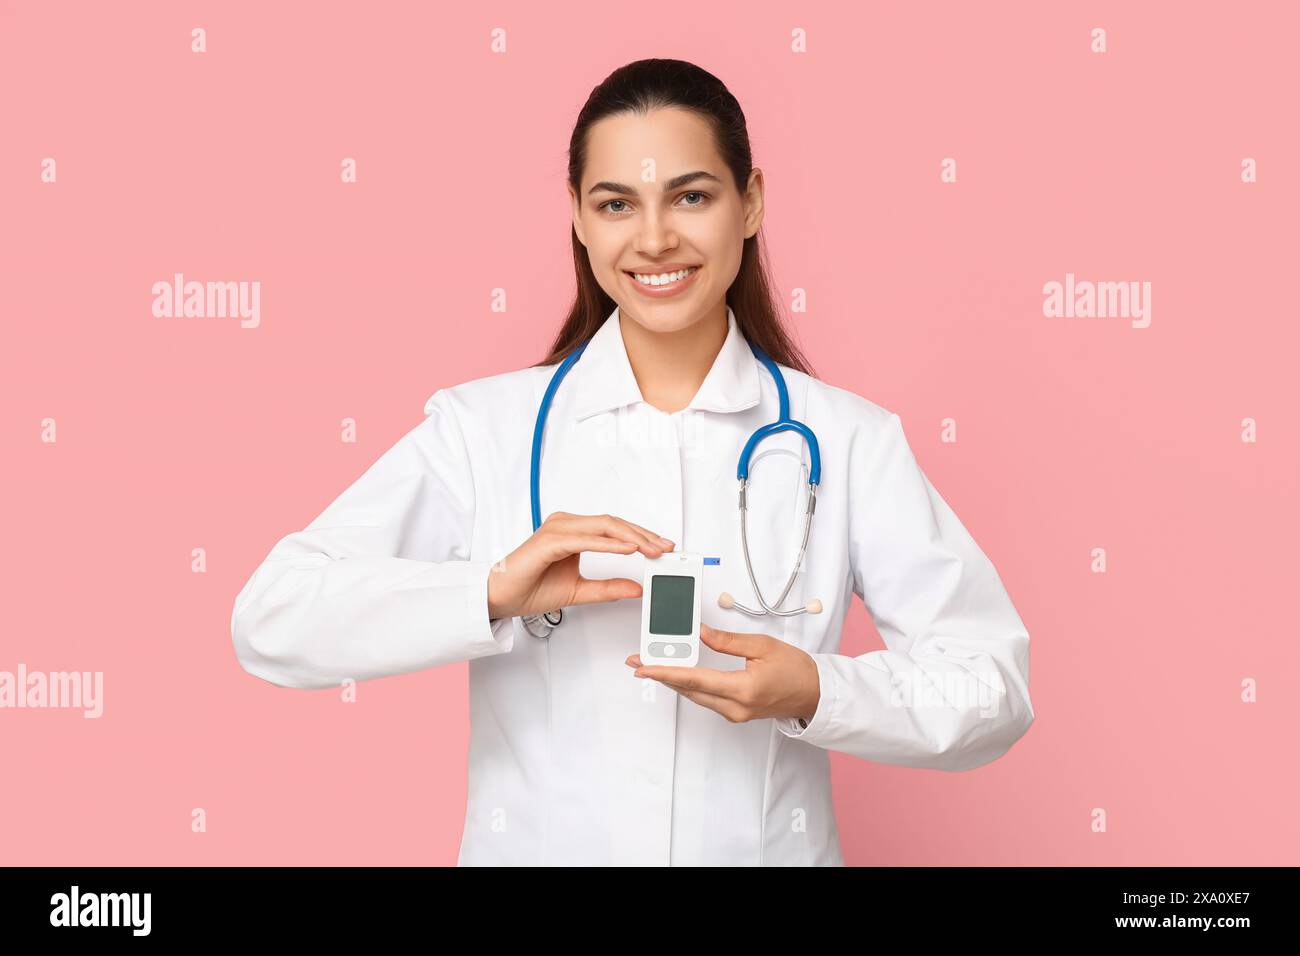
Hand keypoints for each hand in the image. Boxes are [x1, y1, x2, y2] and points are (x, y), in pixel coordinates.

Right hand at [487, 512, 673, 619]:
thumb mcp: (580, 591)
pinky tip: (629, 550)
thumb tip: (637, 588)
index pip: (615, 529)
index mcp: (574, 532)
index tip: (664, 548)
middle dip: (643, 535)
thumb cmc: (531, 589)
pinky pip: (586, 540)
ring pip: (604, 527)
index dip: (642, 537)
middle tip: (666, 548)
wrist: (501, 597)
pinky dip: (609, 544)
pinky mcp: (550, 540)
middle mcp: (567, 525)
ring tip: (653, 549)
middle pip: (614, 523)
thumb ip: (608, 588)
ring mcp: (558, 529)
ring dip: (632, 537)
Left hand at [626, 623, 820, 724]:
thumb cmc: (796, 669)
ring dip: (673, 680)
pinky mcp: (735, 713)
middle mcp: (735, 707)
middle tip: (638, 662)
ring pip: (695, 696)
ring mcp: (735, 714)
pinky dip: (689, 685)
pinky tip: (678, 674)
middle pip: (689, 690)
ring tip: (652, 665)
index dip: (665, 672)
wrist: (814, 693)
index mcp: (743, 689)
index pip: (695, 679)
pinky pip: (705, 699)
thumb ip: (727, 640)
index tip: (644, 666)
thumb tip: (699, 633)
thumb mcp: (762, 646)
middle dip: (661, 675)